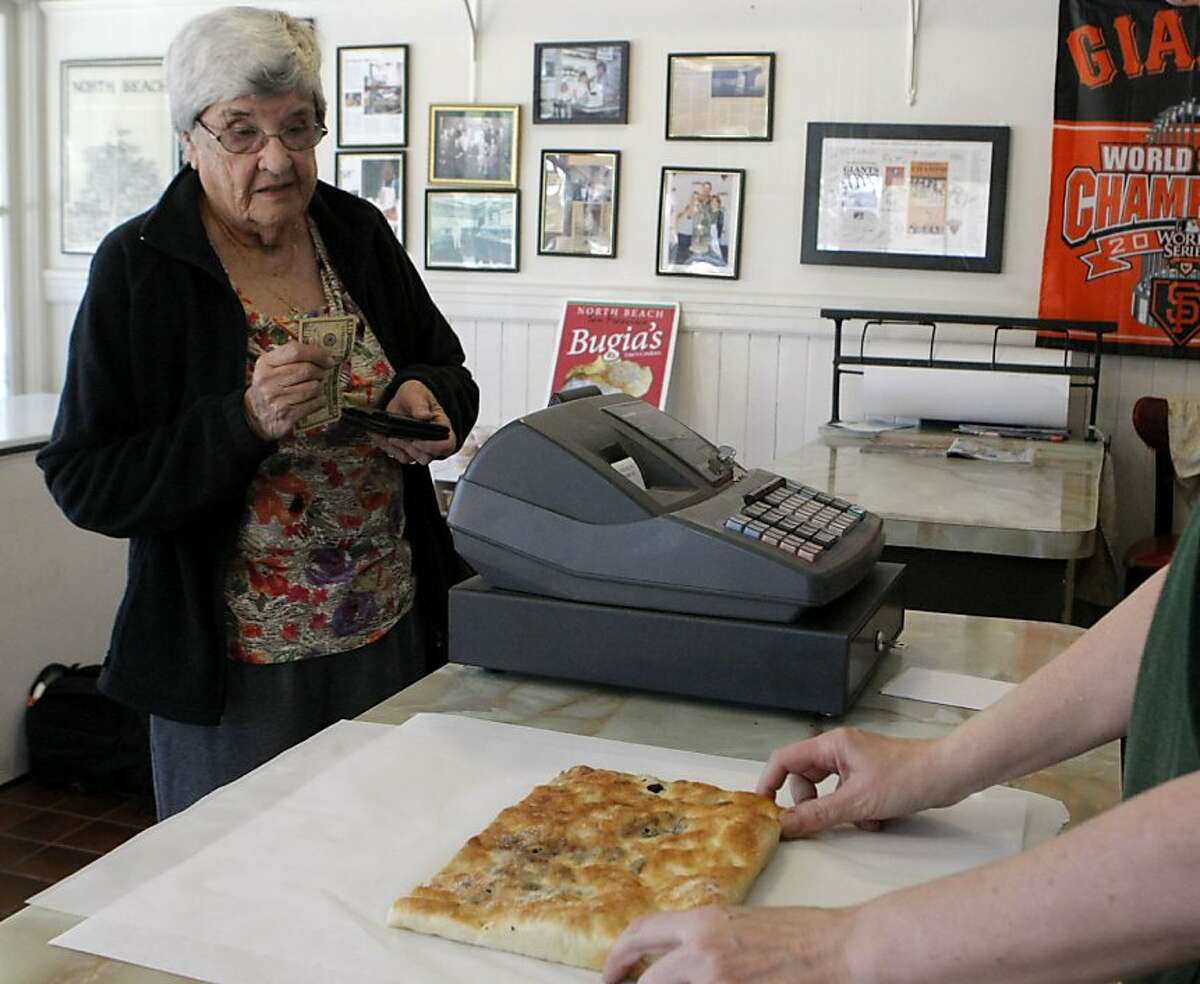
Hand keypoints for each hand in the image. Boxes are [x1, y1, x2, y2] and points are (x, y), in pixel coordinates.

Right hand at [243, 341, 335, 440]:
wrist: (253, 416)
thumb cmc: (267, 389)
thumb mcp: (270, 368)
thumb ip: (290, 357)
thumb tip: (318, 350)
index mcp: (266, 364)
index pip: (295, 352)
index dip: (316, 353)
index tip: (327, 357)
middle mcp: (269, 381)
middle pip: (307, 370)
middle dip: (320, 371)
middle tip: (322, 373)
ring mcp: (278, 399)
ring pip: (313, 387)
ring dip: (319, 387)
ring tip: (314, 387)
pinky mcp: (287, 415)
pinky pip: (314, 404)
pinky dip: (320, 400)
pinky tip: (315, 399)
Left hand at [375, 379, 457, 464]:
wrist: (402, 401)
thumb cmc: (415, 396)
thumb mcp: (416, 393)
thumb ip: (420, 404)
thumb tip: (424, 416)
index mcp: (442, 428)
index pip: (447, 445)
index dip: (433, 447)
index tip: (416, 442)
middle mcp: (434, 442)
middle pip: (426, 457)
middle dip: (409, 447)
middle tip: (395, 436)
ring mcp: (420, 449)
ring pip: (411, 459)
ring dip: (397, 447)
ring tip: (388, 435)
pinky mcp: (407, 452)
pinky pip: (398, 456)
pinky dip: (389, 447)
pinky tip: (384, 437)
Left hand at [602, 905, 855, 983]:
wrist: (842, 948)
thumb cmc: (801, 934)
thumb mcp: (740, 925)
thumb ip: (704, 941)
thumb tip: (676, 962)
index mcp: (702, 922)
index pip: (640, 933)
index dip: (616, 958)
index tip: (610, 975)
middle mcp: (702, 952)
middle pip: (648, 981)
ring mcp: (720, 981)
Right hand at [756, 728, 955, 838]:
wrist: (949, 774)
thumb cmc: (907, 778)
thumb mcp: (857, 803)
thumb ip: (817, 815)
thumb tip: (785, 824)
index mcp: (830, 745)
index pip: (784, 759)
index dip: (769, 782)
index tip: (763, 807)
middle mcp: (839, 749)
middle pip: (804, 777)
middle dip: (811, 803)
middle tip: (820, 821)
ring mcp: (854, 761)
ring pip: (827, 789)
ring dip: (837, 809)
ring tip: (860, 819)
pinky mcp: (868, 775)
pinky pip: (846, 795)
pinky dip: (856, 811)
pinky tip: (876, 818)